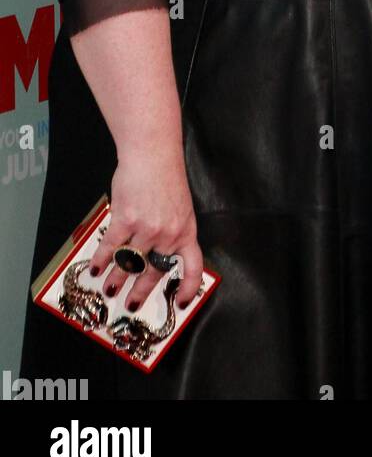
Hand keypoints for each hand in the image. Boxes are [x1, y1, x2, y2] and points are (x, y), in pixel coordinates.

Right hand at [89, 144, 203, 311]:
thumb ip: (170, 231)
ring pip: (129, 263)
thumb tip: (153, 256)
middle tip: (131, 303)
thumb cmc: (165, 176)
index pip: (192, 267)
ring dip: (116, 280)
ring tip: (109, 289)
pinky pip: (111, 248)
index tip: (180, 302)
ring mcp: (147, 228)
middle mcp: (169, 234)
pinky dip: (101, 260)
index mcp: (187, 231)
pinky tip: (95, 268)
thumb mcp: (179, 207)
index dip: (186, 287)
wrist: (153, 153)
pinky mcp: (126, 220)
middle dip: (140, 292)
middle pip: (154, 272)